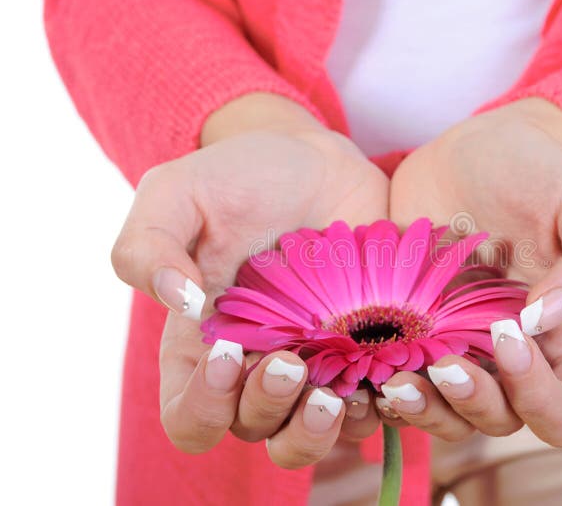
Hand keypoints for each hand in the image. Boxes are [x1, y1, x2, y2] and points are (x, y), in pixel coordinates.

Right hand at [111, 94, 386, 467]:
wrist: (315, 159)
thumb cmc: (240, 176)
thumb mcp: (177, 192)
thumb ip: (148, 245)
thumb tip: (179, 305)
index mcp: (202, 344)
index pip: (191, 416)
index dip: (203, 408)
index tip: (227, 355)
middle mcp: (258, 365)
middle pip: (255, 431)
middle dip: (270, 409)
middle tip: (291, 362)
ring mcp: (314, 361)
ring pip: (311, 434)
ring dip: (322, 428)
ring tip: (339, 391)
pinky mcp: (364, 349)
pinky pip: (370, 404)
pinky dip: (375, 404)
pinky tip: (382, 375)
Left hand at [385, 98, 561, 445]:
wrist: (477, 149)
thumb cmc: (543, 173)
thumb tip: (546, 320)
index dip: (538, 396)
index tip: (507, 333)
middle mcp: (514, 361)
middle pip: (498, 423)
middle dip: (470, 404)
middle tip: (441, 364)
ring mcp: (460, 349)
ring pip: (445, 416)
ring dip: (421, 409)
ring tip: (394, 378)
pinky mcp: (412, 333)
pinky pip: (399, 384)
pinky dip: (381, 388)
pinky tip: (364, 364)